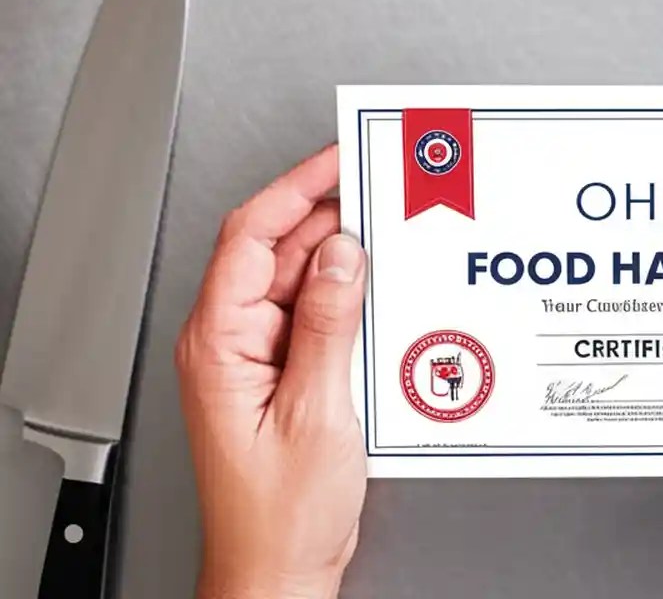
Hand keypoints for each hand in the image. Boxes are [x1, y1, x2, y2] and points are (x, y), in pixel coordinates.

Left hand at [175, 145, 367, 598]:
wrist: (280, 569)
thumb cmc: (278, 515)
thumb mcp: (316, 411)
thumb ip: (328, 324)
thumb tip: (341, 254)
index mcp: (218, 343)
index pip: (250, 237)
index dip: (296, 188)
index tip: (336, 159)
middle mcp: (231, 343)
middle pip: (277, 251)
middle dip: (328, 216)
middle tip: (380, 189)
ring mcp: (257, 358)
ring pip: (299, 281)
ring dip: (342, 258)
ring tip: (390, 236)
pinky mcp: (283, 375)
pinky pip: (315, 317)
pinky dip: (347, 299)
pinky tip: (380, 296)